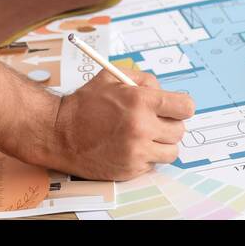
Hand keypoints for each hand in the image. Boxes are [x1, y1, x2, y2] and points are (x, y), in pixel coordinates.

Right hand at [48, 70, 194, 180]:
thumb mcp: (112, 76)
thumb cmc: (84, 104)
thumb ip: (143, 80)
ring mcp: (136, 152)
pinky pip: (153, 165)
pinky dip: (146, 157)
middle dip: (170, 124)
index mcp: (141, 101)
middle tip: (155, 121)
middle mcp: (142, 128)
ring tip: (145, 136)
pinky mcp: (130, 170)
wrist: (59, 132)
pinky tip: (129, 147)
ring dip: (162, 144)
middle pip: (180, 131)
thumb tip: (163, 91)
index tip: (176, 108)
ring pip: (171, 151)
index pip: (185, 107)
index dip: (181, 106)